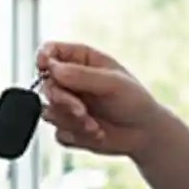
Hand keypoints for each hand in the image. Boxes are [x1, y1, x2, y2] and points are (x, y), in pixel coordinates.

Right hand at [35, 41, 162, 157]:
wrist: (145, 133)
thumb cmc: (134, 100)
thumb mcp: (113, 83)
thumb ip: (82, 75)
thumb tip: (52, 69)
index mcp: (80, 61)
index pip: (51, 52)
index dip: (43, 57)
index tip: (44, 66)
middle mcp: (70, 82)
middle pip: (46, 85)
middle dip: (62, 100)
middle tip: (81, 110)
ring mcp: (67, 105)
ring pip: (49, 112)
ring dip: (71, 121)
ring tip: (95, 125)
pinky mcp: (68, 128)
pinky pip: (58, 133)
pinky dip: (76, 136)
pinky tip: (96, 134)